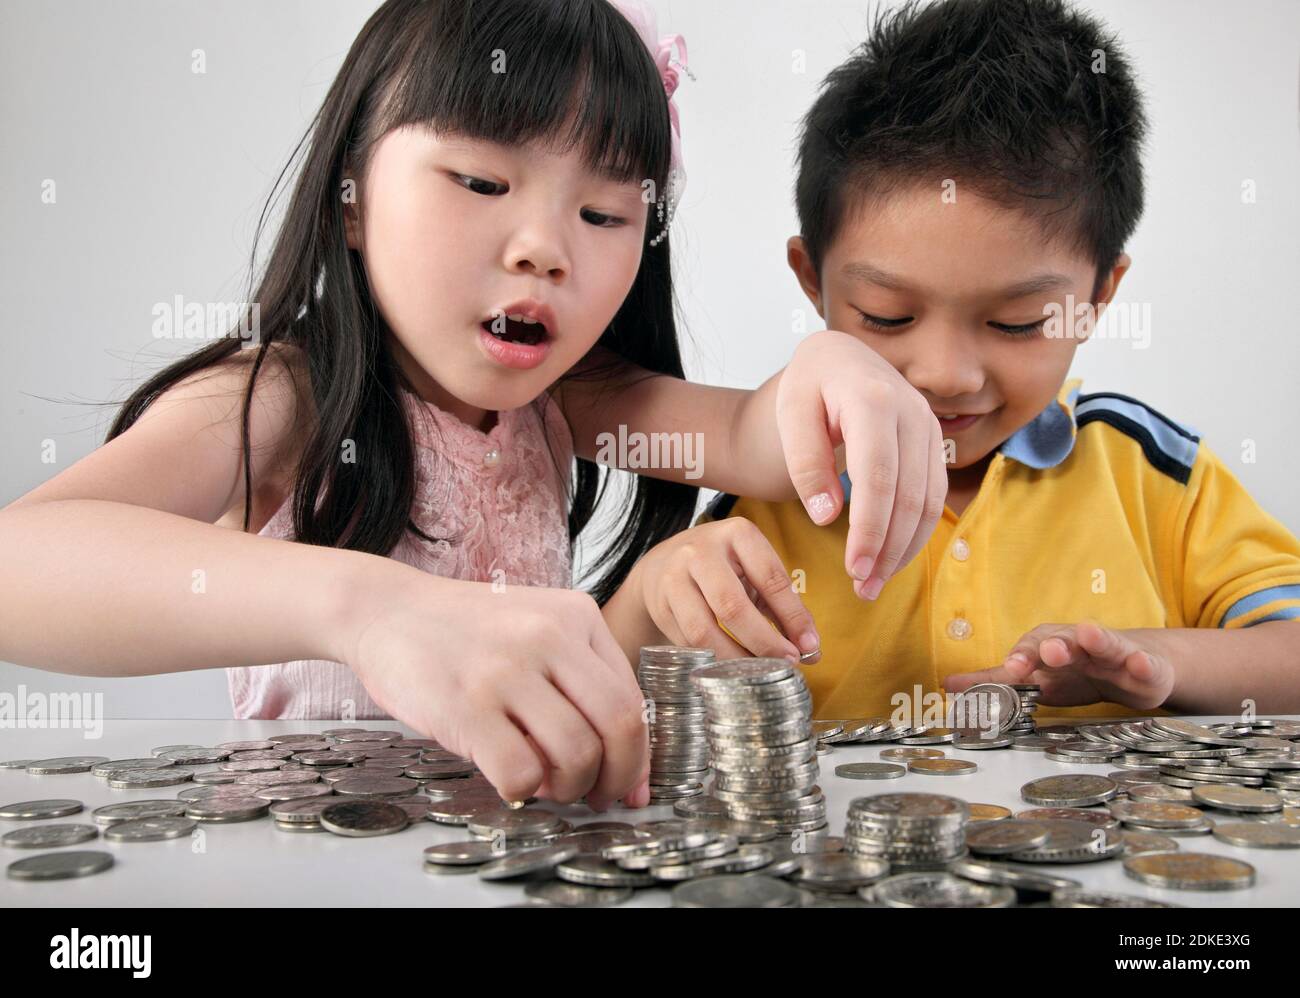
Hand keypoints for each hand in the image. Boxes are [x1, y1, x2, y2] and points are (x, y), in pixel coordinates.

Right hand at [339, 566, 650, 810]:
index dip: (637, 755)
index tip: (630, 787)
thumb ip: (580, 678)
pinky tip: (509, 780)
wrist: (386, 611)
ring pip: (576, 754)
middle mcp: (549, 636)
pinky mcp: (467, 704)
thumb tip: (625, 764)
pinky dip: (524, 791)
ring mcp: (507, 669)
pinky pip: (521, 772)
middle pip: (619, 725)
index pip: (631, 697)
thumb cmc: (466, 633)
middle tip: (596, 797)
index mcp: (576, 616)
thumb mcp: (536, 626)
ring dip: (568, 789)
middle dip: (615, 778)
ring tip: (546, 785)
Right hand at [636, 517, 820, 663]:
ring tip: (757, 671)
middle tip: (786, 662)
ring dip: (735, 658)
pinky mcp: (659, 605)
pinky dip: (713, 660)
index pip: (771, 578)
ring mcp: (674, 578)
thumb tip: (811, 649)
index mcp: (737, 534)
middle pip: (733, 606)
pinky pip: (688, 643)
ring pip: (703, 631)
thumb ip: (783, 607)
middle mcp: (700, 552)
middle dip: (764, 642)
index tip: (809, 645)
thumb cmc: (724, 569)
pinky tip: (730, 666)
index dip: (793, 616)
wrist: (663, 564)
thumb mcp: (754, 571)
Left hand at [776, 330, 946, 599]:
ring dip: (905, 547)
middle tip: (861, 588)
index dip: (869, 527)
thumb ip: (805, 460)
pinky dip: (915, 531)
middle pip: (909, 493)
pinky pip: (934, 495)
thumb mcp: (790, 412)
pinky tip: (891, 556)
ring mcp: (929, 425)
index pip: (878, 473)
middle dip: (888, 547)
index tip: (853, 567)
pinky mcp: (935, 443)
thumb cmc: (808, 386)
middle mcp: (912, 409)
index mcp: (872, 396)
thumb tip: (825, 515)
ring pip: (929, 499)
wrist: (837, 359)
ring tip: (873, 582)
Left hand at [943, 619, 1173, 709]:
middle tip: (1048, 651)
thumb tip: (947, 685)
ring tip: (1090, 633)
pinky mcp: (1144, 666)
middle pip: (1065, 641)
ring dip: (1096, 638)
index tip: (1011, 667)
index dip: (1021, 657)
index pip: (1030, 648)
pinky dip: (1142, 663)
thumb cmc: (1074, 671)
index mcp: (1049, 645)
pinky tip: (1141, 663)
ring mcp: (1113, 653)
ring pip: (1104, 644)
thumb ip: (994, 680)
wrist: (1132, 666)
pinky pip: (1144, 664)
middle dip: (1055, 645)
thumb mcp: (1034, 677)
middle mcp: (1079, 643)